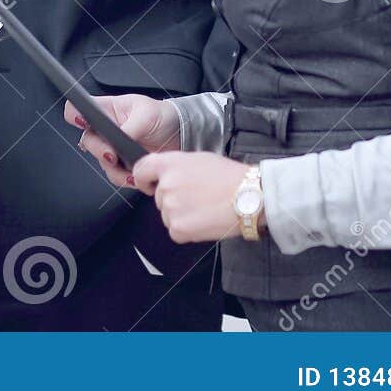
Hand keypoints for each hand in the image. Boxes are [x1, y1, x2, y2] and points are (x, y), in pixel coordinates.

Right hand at [64, 93, 180, 185]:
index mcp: (105, 110)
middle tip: (112, 156)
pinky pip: (115, 175)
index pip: (76, 109)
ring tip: (132, 174)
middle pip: (87, 140)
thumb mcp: (146, 114)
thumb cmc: (160, 115)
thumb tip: (119, 138)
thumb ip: (130, 126)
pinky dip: (125, 179)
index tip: (82, 123)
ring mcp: (112, 148)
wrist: (179, 134)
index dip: (74, 115)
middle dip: (99, 150)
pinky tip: (137, 178)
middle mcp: (104, 129)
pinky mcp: (122, 164)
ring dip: (115, 170)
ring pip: (101, 163)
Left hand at [130, 151, 257, 242]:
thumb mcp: (198, 159)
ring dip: (182, 215)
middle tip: (197, 197)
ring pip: (168, 215)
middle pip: (159, 197)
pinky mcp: (178, 229)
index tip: (149, 185)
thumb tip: (164, 176)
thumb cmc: (230, 176)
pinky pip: (176, 231)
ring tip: (205, 208)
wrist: (250, 196)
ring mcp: (170, 209)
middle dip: (173, 199)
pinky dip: (188, 229)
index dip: (144, 179)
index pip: (141, 170)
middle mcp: (165, 186)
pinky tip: (205, 220)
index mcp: (169, 164)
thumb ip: (176, 167)